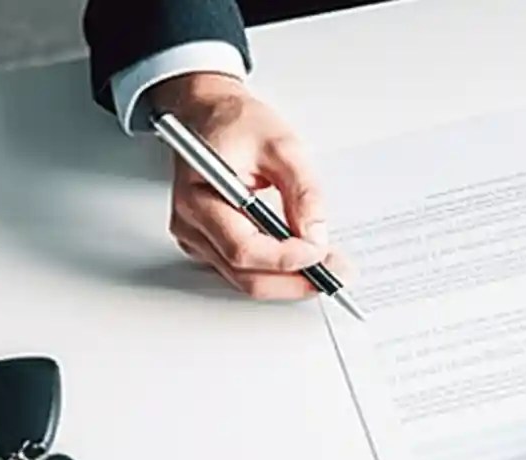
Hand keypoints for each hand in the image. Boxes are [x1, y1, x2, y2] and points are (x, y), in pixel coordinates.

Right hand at [151, 73, 351, 298]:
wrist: (209, 114)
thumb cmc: (236, 123)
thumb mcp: (282, 146)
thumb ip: (304, 192)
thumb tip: (316, 235)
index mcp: (199, 195)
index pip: (243, 249)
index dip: (286, 258)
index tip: (320, 251)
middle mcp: (191, 223)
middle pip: (246, 275)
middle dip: (295, 280)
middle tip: (334, 272)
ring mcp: (197, 237)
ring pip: (246, 280)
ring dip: (289, 281)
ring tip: (326, 266)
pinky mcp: (210, 243)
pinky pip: (244, 271)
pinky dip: (277, 272)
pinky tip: (302, 260)